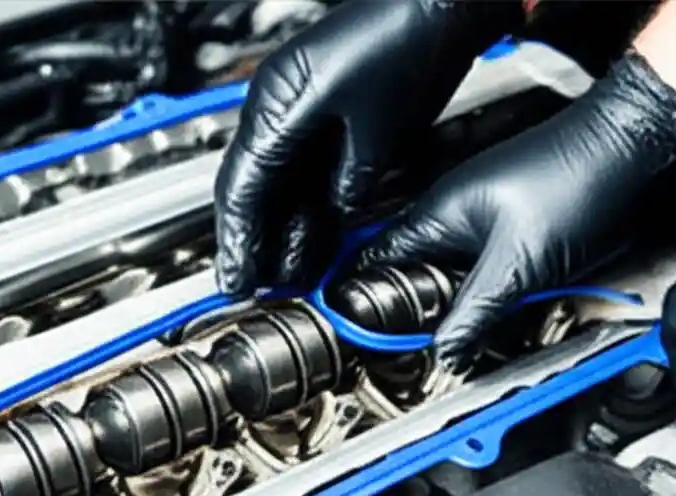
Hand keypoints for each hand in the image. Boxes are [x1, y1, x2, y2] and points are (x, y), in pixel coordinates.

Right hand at [213, 0, 523, 294]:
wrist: (438, 7)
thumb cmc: (406, 45)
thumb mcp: (377, 130)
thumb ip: (350, 180)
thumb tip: (337, 212)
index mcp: (277, 104)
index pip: (242, 184)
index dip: (238, 239)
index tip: (237, 278)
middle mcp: (278, 109)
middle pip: (252, 189)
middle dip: (251, 242)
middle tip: (249, 287)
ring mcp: (300, 114)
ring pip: (279, 187)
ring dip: (282, 234)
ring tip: (284, 278)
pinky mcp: (328, 120)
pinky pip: (306, 175)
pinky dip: (308, 212)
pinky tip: (310, 244)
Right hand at [358, 52, 675, 368]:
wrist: (633, 155)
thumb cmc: (575, 183)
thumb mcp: (516, 267)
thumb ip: (474, 313)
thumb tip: (444, 352)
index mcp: (437, 215)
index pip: (379, 262)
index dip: (370, 301)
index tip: (370, 336)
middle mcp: (455, 214)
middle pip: (420, 277)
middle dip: (427, 315)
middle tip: (435, 349)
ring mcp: (487, 219)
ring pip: (459, 278)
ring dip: (467, 308)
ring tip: (475, 336)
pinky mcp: (518, 229)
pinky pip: (492, 271)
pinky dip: (498, 296)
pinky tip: (510, 312)